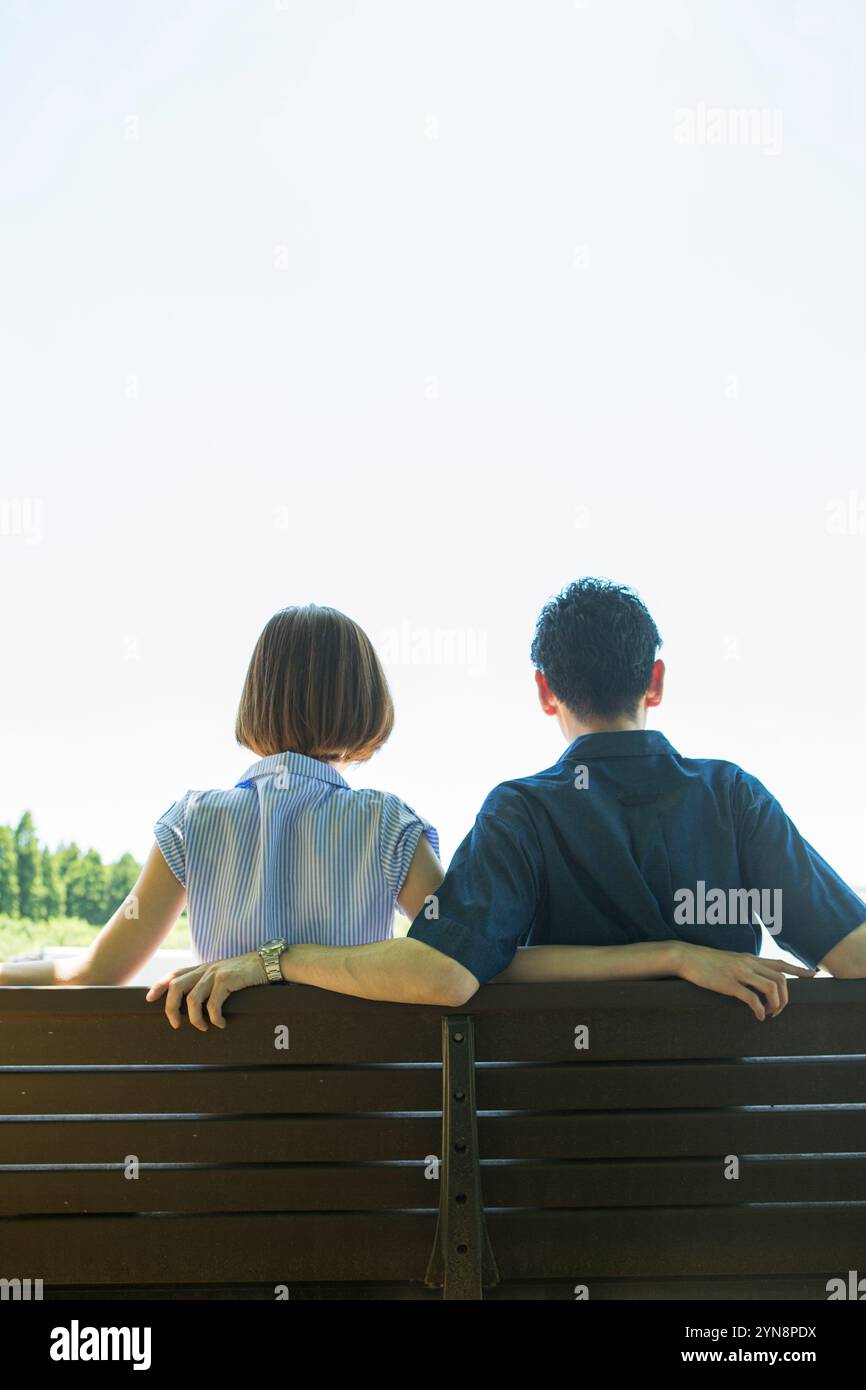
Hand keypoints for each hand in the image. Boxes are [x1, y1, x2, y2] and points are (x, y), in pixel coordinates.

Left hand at [145, 950, 267, 1029]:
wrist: (267, 963)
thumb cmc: (246, 973)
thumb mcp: (223, 974)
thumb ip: (209, 982)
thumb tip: (195, 1002)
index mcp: (202, 968)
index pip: (174, 974)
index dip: (159, 985)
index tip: (149, 998)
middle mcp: (205, 969)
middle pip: (176, 987)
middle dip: (170, 1009)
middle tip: (176, 1025)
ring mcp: (215, 974)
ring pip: (192, 999)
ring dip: (194, 1019)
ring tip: (203, 1028)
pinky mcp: (226, 980)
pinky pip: (213, 1004)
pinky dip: (214, 1018)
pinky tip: (221, 1023)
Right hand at [672, 943, 815, 1019]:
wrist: (687, 957)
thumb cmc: (707, 961)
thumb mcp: (731, 960)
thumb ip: (745, 967)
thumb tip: (755, 978)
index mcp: (750, 958)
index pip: (780, 963)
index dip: (798, 970)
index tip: (812, 975)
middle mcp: (749, 963)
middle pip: (780, 979)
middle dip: (785, 998)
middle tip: (778, 1011)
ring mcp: (739, 973)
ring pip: (771, 988)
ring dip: (775, 1005)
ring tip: (768, 1014)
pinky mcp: (729, 984)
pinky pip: (752, 999)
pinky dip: (759, 1010)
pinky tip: (757, 1017)